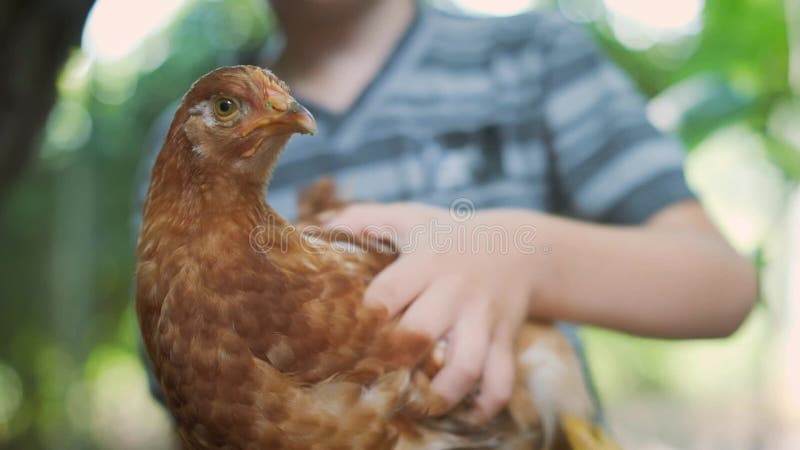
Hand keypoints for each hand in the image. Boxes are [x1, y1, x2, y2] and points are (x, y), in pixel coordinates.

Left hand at [325, 202, 547, 421]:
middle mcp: (455, 292)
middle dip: (393, 361)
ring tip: (417, 405)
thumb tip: (320, 229)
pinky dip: (486, 406)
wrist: (520, 247)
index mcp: (426, 263)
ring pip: (465, 366)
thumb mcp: (410, 218)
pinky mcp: (505, 340)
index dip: (362, 319)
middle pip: (420, 333)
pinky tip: (466, 414)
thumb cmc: (451, 236)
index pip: (387, 294)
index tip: (341, 340)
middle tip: (371, 379)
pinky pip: (501, 380)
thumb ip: (364, 218)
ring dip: (439, 394)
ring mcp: (483, 319)